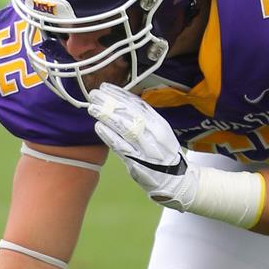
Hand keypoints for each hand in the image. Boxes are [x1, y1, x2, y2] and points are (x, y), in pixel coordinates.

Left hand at [86, 83, 198, 209]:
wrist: (176, 180)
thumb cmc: (163, 154)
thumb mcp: (159, 132)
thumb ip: (143, 119)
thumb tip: (122, 102)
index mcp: (159, 124)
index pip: (137, 104)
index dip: (120, 94)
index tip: (106, 87)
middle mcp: (154, 134)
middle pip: (129, 113)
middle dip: (110, 102)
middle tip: (94, 94)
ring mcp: (145, 148)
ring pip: (124, 128)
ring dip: (106, 116)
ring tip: (92, 108)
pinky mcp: (137, 162)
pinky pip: (121, 147)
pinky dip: (109, 136)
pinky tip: (98, 127)